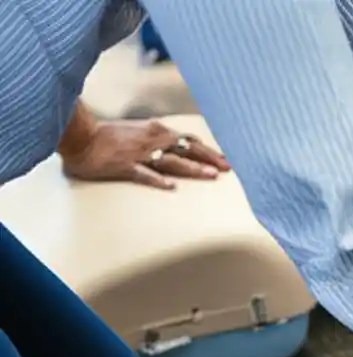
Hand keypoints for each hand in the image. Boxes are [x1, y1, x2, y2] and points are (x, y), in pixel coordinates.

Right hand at [60, 119, 228, 189]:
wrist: (80, 137)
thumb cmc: (109, 136)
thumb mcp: (140, 132)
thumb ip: (161, 138)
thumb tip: (181, 146)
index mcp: (156, 131)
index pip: (189, 140)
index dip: (209, 150)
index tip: (225, 160)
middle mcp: (152, 140)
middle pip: (187, 150)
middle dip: (209, 159)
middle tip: (228, 168)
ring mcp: (139, 154)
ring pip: (171, 161)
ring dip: (192, 168)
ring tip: (210, 176)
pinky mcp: (124, 166)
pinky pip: (144, 174)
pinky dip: (157, 179)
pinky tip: (171, 186)